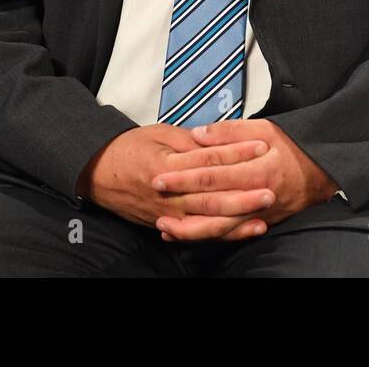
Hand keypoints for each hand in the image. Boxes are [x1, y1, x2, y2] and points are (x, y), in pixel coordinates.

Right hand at [77, 123, 278, 239]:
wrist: (98, 172)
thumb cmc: (130, 148)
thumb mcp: (159, 134)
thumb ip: (191, 141)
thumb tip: (220, 141)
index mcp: (166, 166)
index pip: (207, 161)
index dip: (236, 154)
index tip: (261, 146)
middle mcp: (167, 195)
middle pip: (211, 198)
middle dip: (243, 196)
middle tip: (270, 189)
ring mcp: (167, 214)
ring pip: (207, 221)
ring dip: (237, 220)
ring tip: (263, 215)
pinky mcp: (167, 225)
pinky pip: (198, 234)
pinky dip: (223, 234)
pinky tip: (244, 230)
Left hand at [151, 119, 339, 241]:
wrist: (322, 172)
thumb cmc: (293, 147)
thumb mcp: (266, 129)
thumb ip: (231, 132)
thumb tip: (199, 135)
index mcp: (256, 169)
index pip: (212, 173)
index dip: (185, 175)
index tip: (161, 174)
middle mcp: (255, 195)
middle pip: (211, 201)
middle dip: (180, 199)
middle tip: (154, 197)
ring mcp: (257, 214)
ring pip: (218, 227)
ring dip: (189, 228)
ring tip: (163, 226)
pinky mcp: (257, 223)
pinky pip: (228, 234)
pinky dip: (206, 236)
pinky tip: (186, 234)